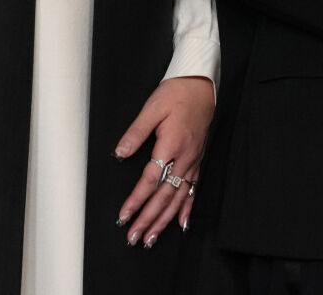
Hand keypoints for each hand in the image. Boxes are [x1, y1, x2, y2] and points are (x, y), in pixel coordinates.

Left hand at [114, 75, 214, 246]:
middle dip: (149, 219)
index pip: (151, 179)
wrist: (202, 86)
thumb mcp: (152, 107)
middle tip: (134, 237)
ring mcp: (193, 160)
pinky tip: (181, 223)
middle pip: (165, 195)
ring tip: (152, 237)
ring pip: (179, 197)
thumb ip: (136, 132)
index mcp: (172, 144)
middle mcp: (185, 157)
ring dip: (164, 220)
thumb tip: (120, 152)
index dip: (137, 200)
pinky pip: (194, 189)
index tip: (124, 216)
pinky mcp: (198, 160)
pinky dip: (187, 208)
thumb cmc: (177, 93)